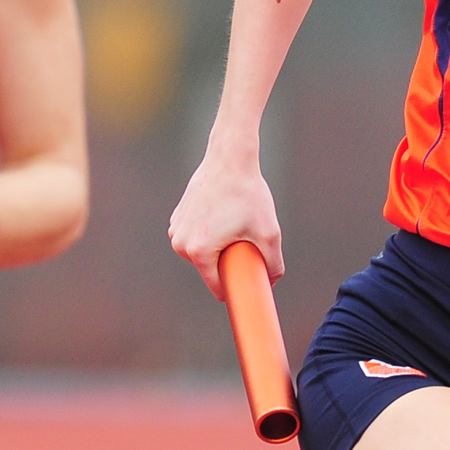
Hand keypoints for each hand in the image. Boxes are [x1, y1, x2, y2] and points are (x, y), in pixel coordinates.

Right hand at [169, 149, 283, 299]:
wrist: (230, 160)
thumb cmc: (248, 195)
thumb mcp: (269, 232)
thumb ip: (274, 262)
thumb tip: (272, 282)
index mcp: (198, 251)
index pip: (216, 285)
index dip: (234, 290)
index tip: (248, 286)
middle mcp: (180, 243)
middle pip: (209, 268)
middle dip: (227, 264)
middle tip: (247, 245)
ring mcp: (176, 229)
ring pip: (201, 253)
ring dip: (218, 248)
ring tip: (235, 227)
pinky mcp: (177, 217)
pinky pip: (195, 237)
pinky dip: (209, 234)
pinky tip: (224, 219)